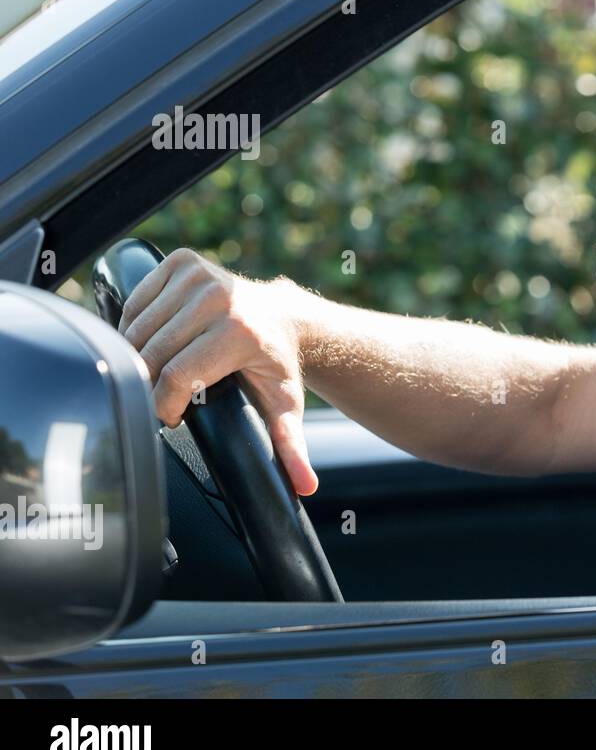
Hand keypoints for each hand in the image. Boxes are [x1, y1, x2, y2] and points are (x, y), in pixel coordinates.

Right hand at [117, 248, 317, 495]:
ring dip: (138, 355)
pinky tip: (159, 339)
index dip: (164, 404)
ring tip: (163, 371)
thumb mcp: (285, 405)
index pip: (176, 376)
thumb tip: (305, 487)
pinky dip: (136, 325)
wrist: (285, 315)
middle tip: (164, 396)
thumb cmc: (276, 364)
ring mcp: (199, 275)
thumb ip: (291, 446)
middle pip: (152, 352)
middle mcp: (219, 297)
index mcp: (238, 331)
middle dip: (149, 383)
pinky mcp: (181, 262)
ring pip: (138, 327)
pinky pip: (136, 301)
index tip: (171, 417)